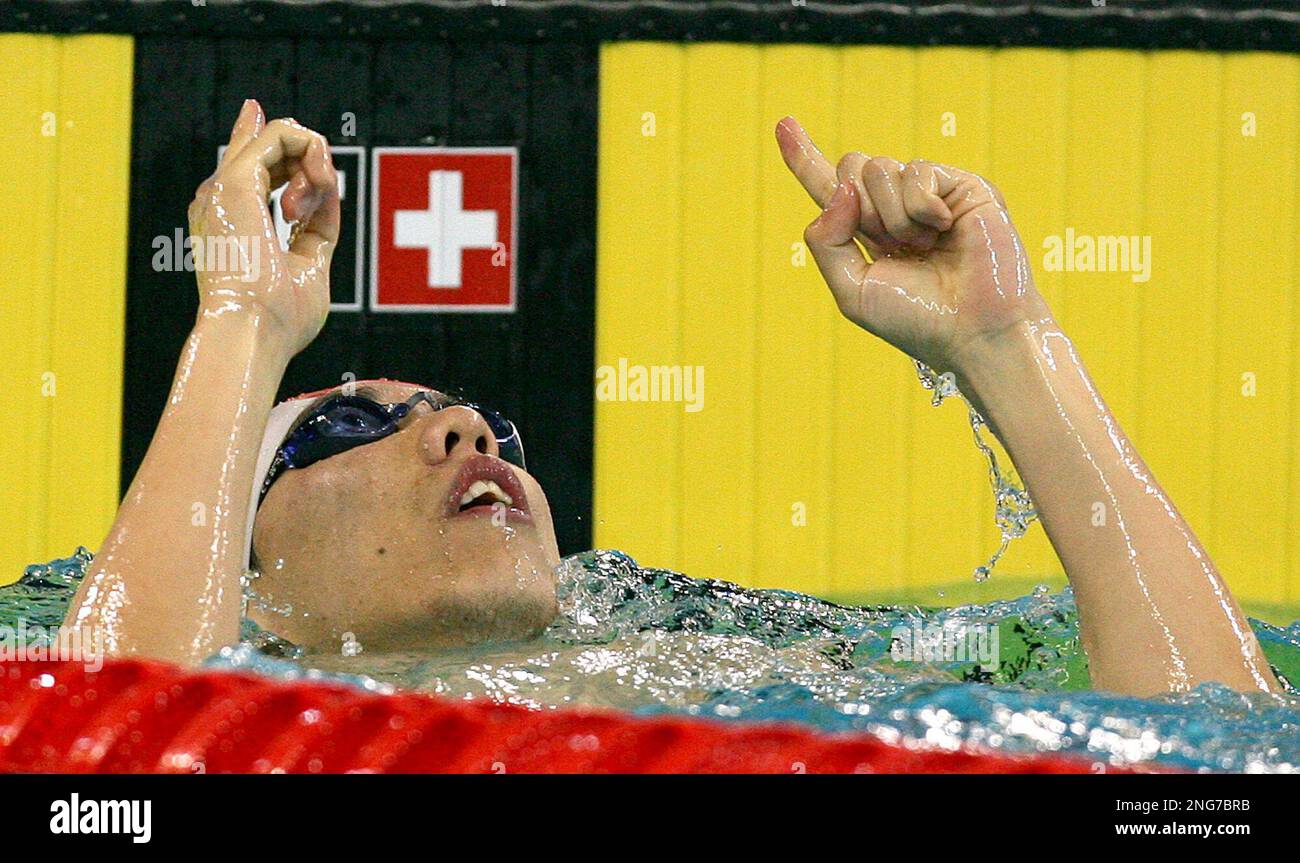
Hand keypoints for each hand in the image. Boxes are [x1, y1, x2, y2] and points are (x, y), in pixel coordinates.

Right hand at [187, 100, 340, 355]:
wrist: (254, 330)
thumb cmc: (280, 319)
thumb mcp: (309, 266)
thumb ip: (316, 229)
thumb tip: (326, 191)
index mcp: (233, 222)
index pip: (257, 167)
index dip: (282, 148)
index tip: (296, 151)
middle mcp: (224, 200)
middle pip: (271, 150)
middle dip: (314, 170)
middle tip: (315, 208)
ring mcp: (227, 186)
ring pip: (281, 136)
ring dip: (317, 164)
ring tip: (314, 202)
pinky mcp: (238, 179)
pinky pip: (284, 134)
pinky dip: (314, 153)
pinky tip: (320, 184)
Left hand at [776, 117, 1050, 376]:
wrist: (974, 331)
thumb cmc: (918, 319)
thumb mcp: (852, 290)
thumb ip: (827, 242)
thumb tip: (841, 190)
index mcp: (867, 234)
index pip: (829, 189)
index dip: (804, 157)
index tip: (783, 125)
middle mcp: (896, 208)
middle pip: (849, 167)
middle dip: (858, 207)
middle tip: (891, 244)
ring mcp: (929, 194)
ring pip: (878, 168)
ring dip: (892, 216)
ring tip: (924, 246)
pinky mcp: (961, 184)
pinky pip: (917, 171)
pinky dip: (921, 207)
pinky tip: (945, 230)